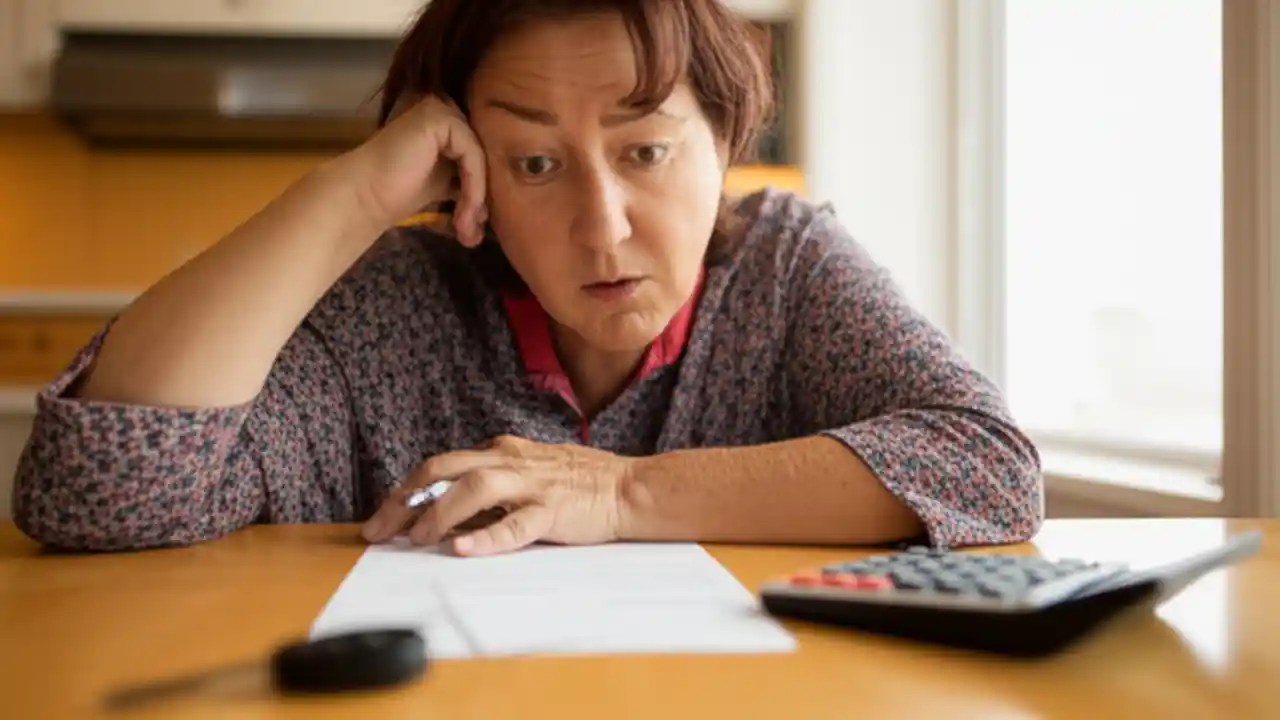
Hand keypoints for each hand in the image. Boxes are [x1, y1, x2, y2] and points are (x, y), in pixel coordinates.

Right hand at [339, 95, 487, 245]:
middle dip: (482, 199)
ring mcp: (441, 110)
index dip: (483, 192)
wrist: (365, 195)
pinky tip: (464, 212)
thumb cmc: (397, 193)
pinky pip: (472, 155)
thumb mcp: (444, 186)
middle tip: (471, 235)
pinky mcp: (439, 118)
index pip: (480, 155)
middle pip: (484, 156)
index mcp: (446, 124)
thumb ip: (468, 184)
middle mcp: (445, 110)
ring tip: (464, 229)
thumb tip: (491, 207)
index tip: (475, 228)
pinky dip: (474, 187)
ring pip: (480, 158)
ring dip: (477, 198)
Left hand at [361, 436, 635, 555]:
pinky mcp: (553, 510)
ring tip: (417, 538)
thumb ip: (492, 487)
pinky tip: (463, 549)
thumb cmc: (580, 485)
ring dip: (439, 513)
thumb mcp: (528, 474)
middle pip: (443, 470)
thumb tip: (447, 515)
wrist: (630, 488)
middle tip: (378, 529)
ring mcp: (532, 484)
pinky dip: (486, 537)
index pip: (441, 466)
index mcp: (502, 452)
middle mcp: (510, 462)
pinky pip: (515, 524)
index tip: (382, 516)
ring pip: (474, 489)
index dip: (406, 490)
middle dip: (405, 500)